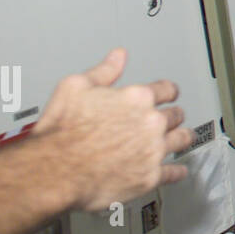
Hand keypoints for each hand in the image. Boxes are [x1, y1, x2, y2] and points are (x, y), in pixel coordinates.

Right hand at [33, 49, 193, 210]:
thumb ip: (103, 71)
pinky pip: (173, 173)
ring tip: (181, 138)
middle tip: (171, 119)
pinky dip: (177, 171)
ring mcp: (153, 150)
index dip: (168, 92)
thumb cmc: (61, 131)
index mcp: (137, 98)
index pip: (167, 89)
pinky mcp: (149, 177)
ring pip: (181, 140)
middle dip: (172, 115)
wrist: (54, 171)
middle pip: (175, 115)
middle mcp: (151, 123)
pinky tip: (178, 170)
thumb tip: (118, 56)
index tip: (169, 95)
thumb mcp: (75, 87)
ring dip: (181, 138)